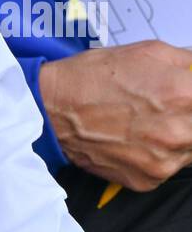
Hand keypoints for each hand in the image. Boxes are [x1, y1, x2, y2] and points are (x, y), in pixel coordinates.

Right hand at [39, 40, 191, 189]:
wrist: (52, 109)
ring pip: (191, 149)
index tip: (189, 94)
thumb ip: (187, 61)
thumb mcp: (148, 51)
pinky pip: (170, 168)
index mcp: (183, 93)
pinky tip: (138, 138)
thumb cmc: (93, 77)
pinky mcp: (149, 180)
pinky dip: (161, 155)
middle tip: (170, 107)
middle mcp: (178, 131)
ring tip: (152, 121)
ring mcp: (165, 161)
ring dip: (181, 135)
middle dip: (189, 113)